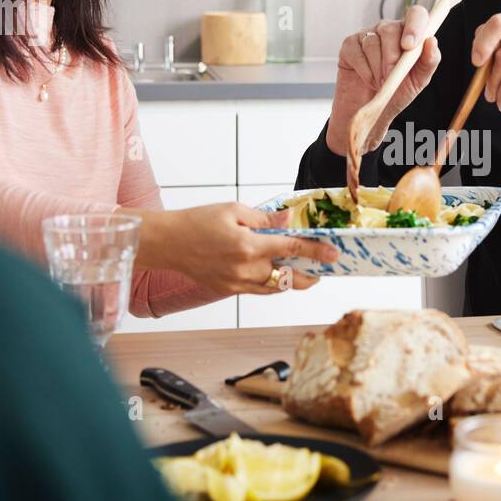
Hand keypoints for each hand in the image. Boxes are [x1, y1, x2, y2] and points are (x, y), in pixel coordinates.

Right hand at [125, 203, 338, 296]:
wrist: (168, 243)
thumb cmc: (197, 221)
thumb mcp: (233, 210)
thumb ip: (264, 219)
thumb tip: (289, 220)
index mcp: (248, 246)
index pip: (292, 248)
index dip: (316, 251)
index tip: (333, 254)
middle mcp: (245, 269)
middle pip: (289, 278)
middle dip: (310, 276)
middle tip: (321, 268)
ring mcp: (237, 284)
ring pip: (276, 288)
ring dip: (292, 281)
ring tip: (302, 272)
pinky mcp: (228, 291)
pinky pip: (258, 290)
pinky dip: (272, 284)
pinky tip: (276, 273)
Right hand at [325, 2, 440, 155]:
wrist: (373, 112)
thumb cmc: (397, 92)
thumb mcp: (419, 80)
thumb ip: (429, 61)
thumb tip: (432, 41)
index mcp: (409, 33)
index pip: (415, 14)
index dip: (414, 25)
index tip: (409, 46)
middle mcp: (388, 30)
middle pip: (390, 29)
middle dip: (392, 57)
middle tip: (391, 77)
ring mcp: (367, 35)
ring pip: (372, 42)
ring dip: (377, 68)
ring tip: (381, 84)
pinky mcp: (349, 45)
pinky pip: (357, 52)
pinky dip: (364, 71)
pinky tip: (369, 81)